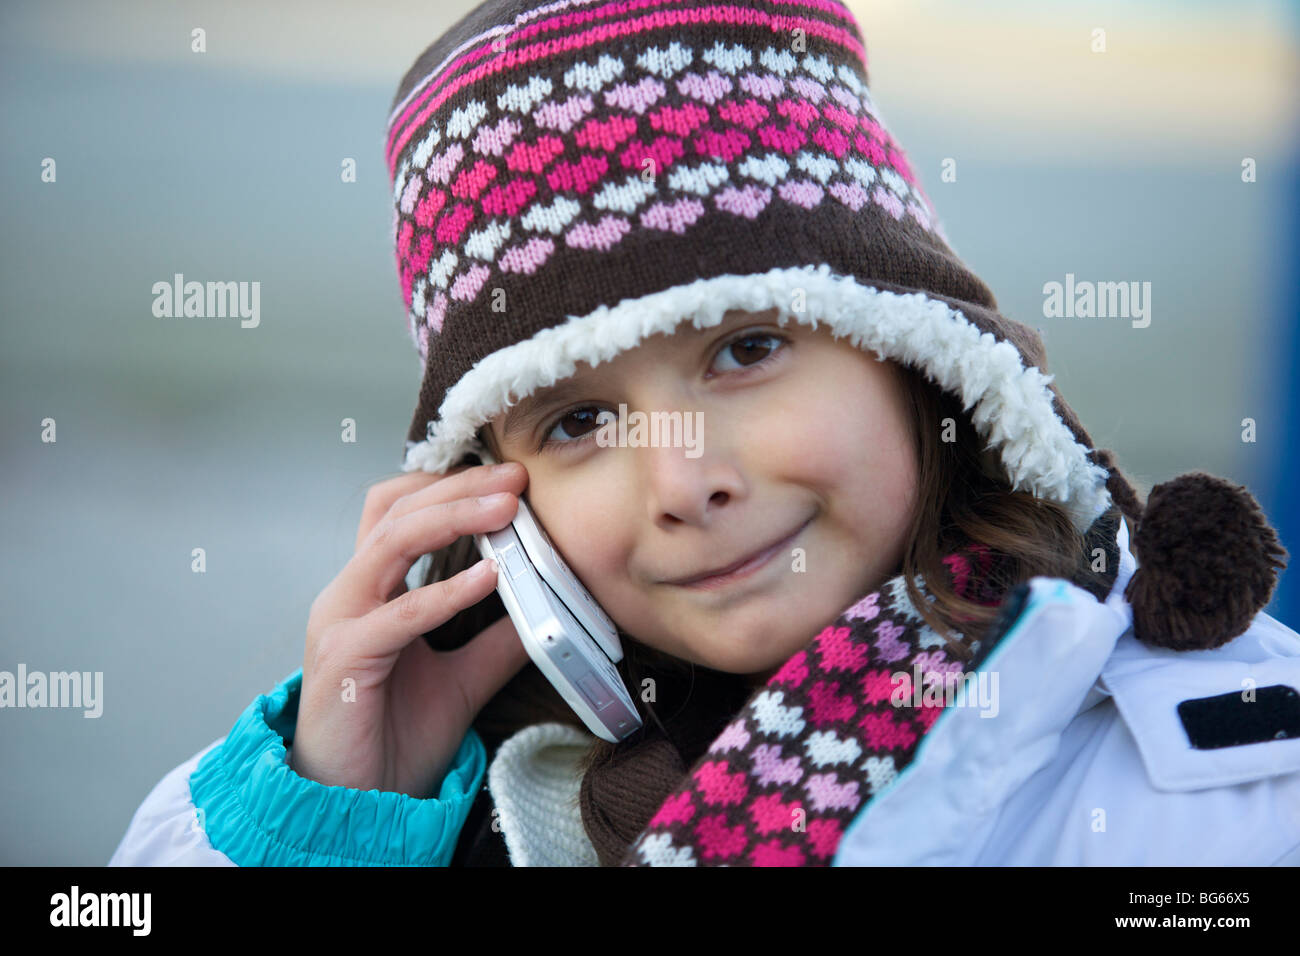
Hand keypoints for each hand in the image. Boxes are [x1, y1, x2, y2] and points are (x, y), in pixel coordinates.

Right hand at [288, 461, 529, 797]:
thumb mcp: (463, 678)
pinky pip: (399, 615)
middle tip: (516, 477)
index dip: (449, 485)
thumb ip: (498, 639)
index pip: (400, 510)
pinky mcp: (342, 658)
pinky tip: (489, 578)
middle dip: (458, 487)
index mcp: (371, 590)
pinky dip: (445, 592)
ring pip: (390, 543)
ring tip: (506, 508)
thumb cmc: (392, 737)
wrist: (355, 802)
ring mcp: (340, 621)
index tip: (509, 478)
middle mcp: (349, 594)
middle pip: (397, 512)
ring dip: (452, 518)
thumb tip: (548, 604)